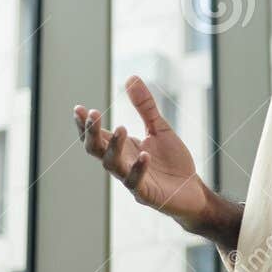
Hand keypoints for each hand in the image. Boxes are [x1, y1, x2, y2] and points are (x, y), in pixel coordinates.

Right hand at [74, 76, 213, 227]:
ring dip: (114, 147)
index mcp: (121, 148)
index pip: (96, 136)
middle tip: (93, 114)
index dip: (86, 124)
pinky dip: (138, 169)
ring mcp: (131, 180)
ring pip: (112, 165)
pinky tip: (145, 154)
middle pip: (96, 149)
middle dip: (91, 132)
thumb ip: (144, 107)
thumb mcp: (159, 128)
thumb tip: (131, 77)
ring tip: (122, 128)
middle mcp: (121, 163)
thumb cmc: (173, 161)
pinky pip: (136, 183)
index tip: (79, 108)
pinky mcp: (146, 194)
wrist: (192, 190)